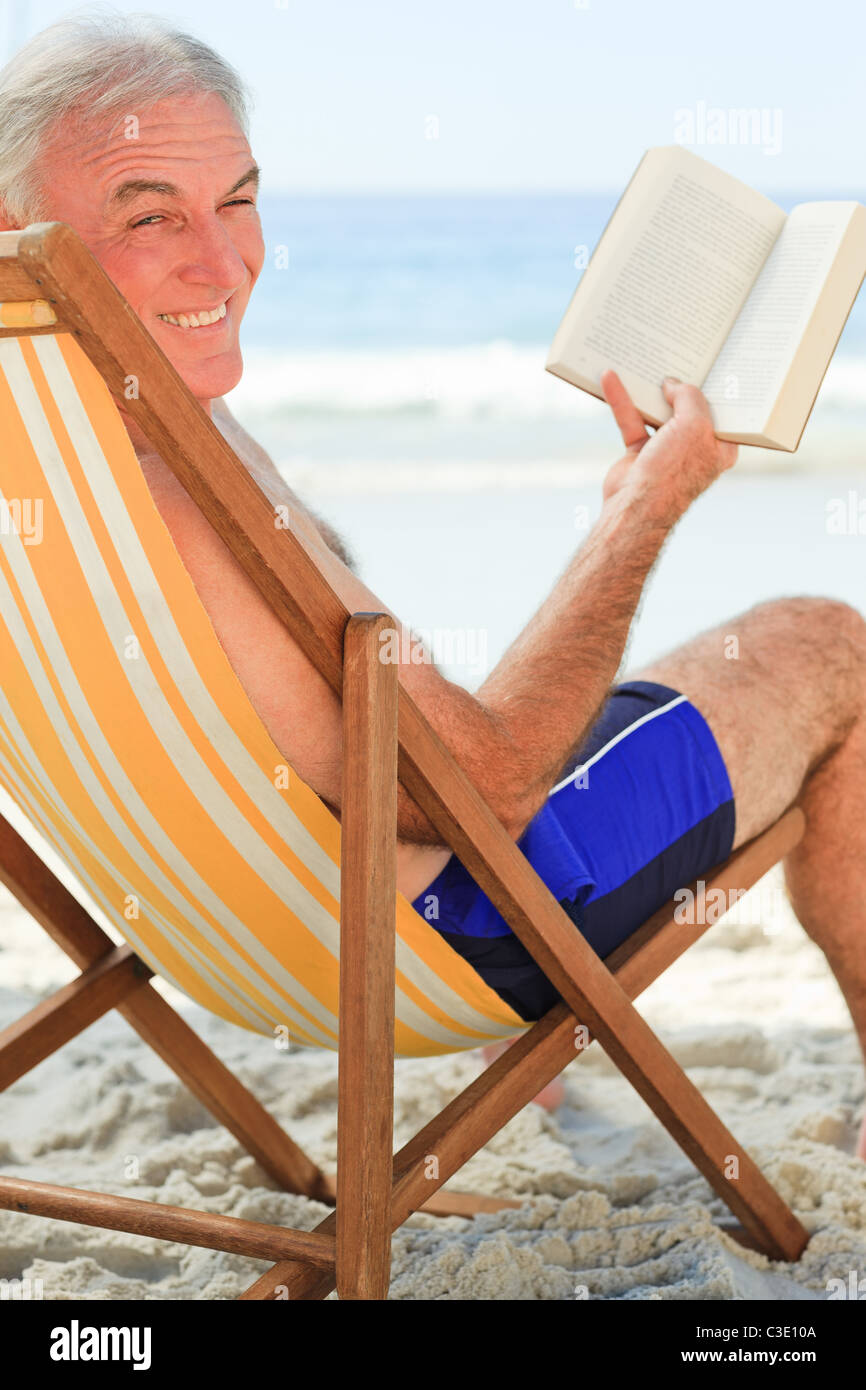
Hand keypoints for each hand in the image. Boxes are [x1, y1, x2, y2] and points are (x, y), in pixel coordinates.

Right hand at [599, 369, 736, 523]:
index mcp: (719, 446)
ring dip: (647, 391)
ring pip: (657, 412)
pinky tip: (611, 379)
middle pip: (687, 408)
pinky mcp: (640, 453)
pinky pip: (632, 420)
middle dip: (680, 385)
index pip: (721, 411)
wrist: (637, 506)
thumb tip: (673, 384)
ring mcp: (666, 451)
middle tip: (675, 355)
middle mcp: (694, 448)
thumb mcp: (694, 424)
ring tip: (641, 363)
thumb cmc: (674, 470)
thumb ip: (689, 397)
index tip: (709, 362)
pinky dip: (622, 401)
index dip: (715, 388)